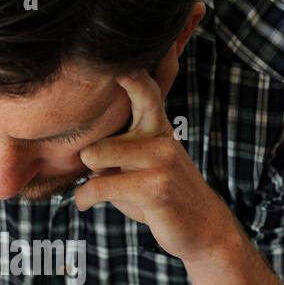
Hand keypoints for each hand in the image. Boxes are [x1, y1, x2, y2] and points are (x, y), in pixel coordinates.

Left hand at [73, 67, 236, 264]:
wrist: (201, 227)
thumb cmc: (160, 190)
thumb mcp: (147, 157)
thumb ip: (123, 138)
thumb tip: (82, 127)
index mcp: (157, 124)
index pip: (144, 89)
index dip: (131, 72)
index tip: (117, 57)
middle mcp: (160, 136)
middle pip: (100, 130)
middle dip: (91, 156)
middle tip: (102, 170)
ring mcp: (160, 161)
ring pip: (95, 157)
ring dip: (89, 179)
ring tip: (97, 188)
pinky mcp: (154, 188)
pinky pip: (98, 187)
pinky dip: (85, 199)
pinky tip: (86, 203)